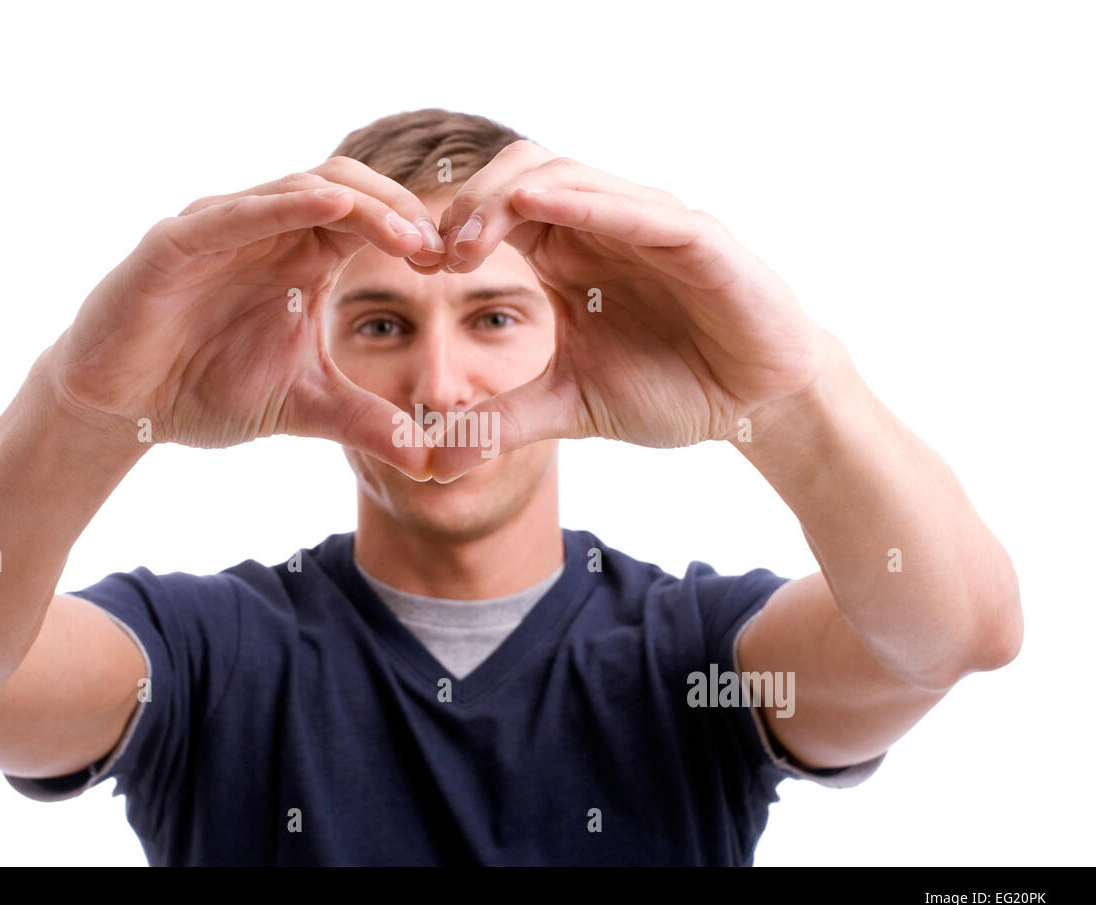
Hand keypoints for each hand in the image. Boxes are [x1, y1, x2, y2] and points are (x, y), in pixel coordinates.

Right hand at [44, 157, 447, 478]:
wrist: (121, 409)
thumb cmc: (205, 389)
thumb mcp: (305, 408)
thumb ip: (367, 423)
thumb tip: (431, 462)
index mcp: (300, 257)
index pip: (369, 222)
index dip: (415, 234)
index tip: (459, 267)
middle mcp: (265, 230)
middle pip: (346, 189)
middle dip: (400, 213)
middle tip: (445, 250)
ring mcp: (220, 228)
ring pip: (299, 187)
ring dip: (359, 205)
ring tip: (408, 234)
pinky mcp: (175, 242)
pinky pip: (234, 211)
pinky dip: (281, 203)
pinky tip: (327, 207)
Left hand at [425, 140, 829, 479]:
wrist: (755, 406)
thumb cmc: (671, 388)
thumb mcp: (569, 406)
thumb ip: (504, 422)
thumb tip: (434, 463)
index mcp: (569, 252)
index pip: (500, 210)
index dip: (455, 227)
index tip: (417, 265)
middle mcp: (604, 226)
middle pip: (524, 174)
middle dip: (470, 205)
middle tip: (433, 254)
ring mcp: (650, 226)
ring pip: (573, 176)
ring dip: (512, 199)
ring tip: (468, 240)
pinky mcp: (698, 240)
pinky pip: (640, 210)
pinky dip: (589, 202)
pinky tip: (542, 205)